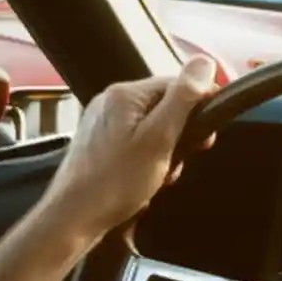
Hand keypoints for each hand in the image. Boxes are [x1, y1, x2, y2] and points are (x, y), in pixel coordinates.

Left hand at [42, 56, 218, 244]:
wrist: (74, 217)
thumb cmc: (116, 181)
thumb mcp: (159, 138)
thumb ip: (183, 99)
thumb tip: (205, 63)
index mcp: (125, 94)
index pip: (176, 85)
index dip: (197, 108)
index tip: (207, 135)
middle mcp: (110, 102)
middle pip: (164, 107)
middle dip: (179, 135)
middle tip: (179, 160)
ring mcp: (102, 123)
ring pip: (152, 127)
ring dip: (165, 151)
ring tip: (158, 175)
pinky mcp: (99, 143)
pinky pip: (136, 142)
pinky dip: (148, 160)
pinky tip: (144, 180)